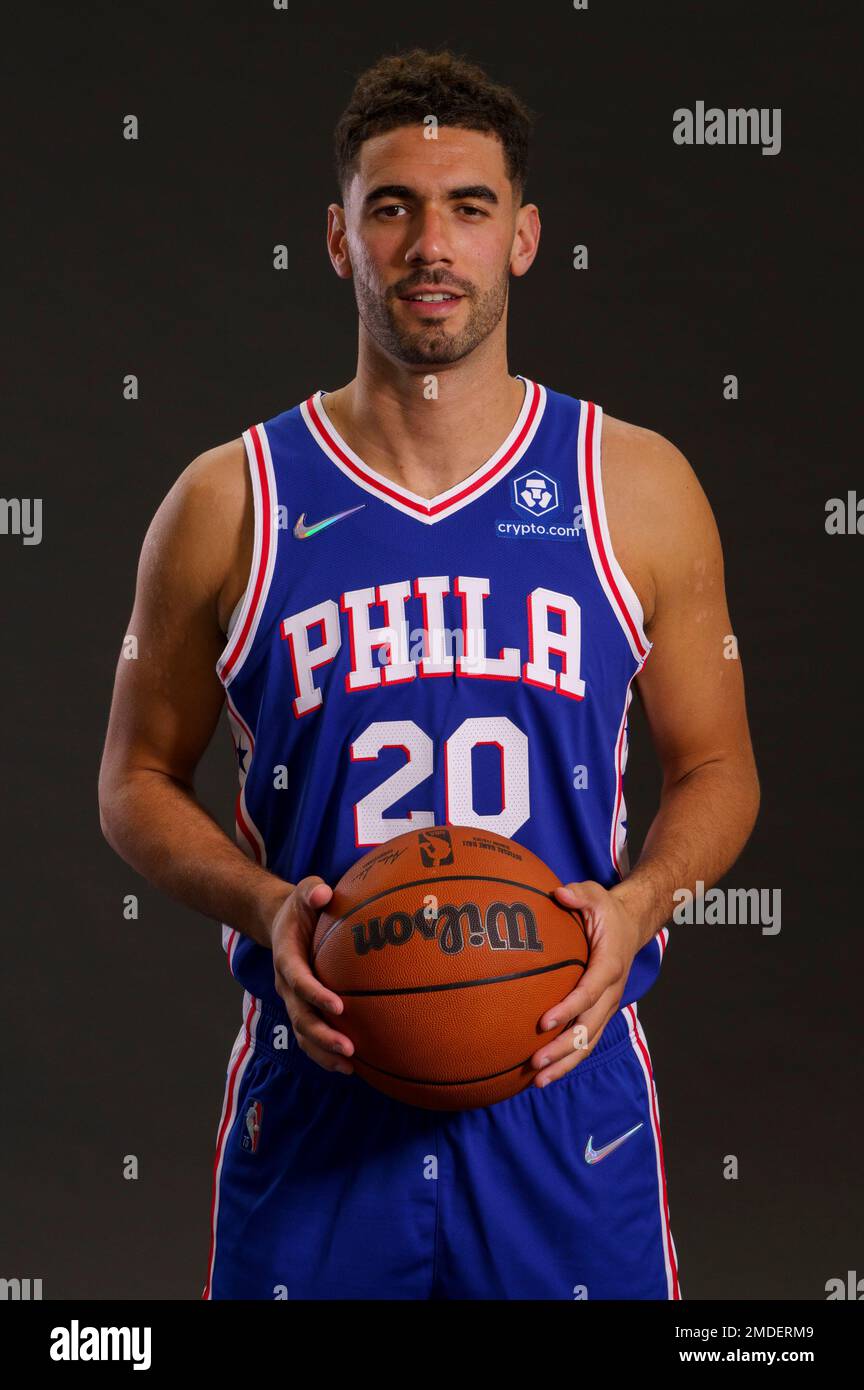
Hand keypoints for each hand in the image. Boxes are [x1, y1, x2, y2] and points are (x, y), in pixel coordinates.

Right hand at [268, 877, 354, 1075]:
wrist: (284, 921)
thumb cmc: (303, 906)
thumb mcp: (304, 891)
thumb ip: (311, 892)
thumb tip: (323, 892)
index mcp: (287, 958)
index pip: (298, 979)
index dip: (314, 994)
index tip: (339, 1006)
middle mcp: (286, 984)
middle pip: (300, 1016)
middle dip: (322, 1034)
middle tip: (348, 1047)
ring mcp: (293, 1000)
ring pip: (303, 1033)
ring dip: (324, 1051)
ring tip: (350, 1066)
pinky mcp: (303, 1009)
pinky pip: (311, 1036)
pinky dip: (326, 1053)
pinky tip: (351, 1066)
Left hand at [530, 880, 642, 1088]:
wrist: (632, 925)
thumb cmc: (607, 910)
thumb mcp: (595, 894)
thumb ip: (578, 894)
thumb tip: (558, 893)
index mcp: (609, 965)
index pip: (588, 992)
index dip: (568, 1009)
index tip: (543, 1021)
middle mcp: (611, 991)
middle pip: (588, 1028)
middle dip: (562, 1048)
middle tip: (534, 1063)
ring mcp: (607, 1005)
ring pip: (588, 1041)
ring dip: (564, 1062)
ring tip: (537, 1080)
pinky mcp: (600, 1012)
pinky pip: (585, 1039)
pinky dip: (568, 1057)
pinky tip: (545, 1071)